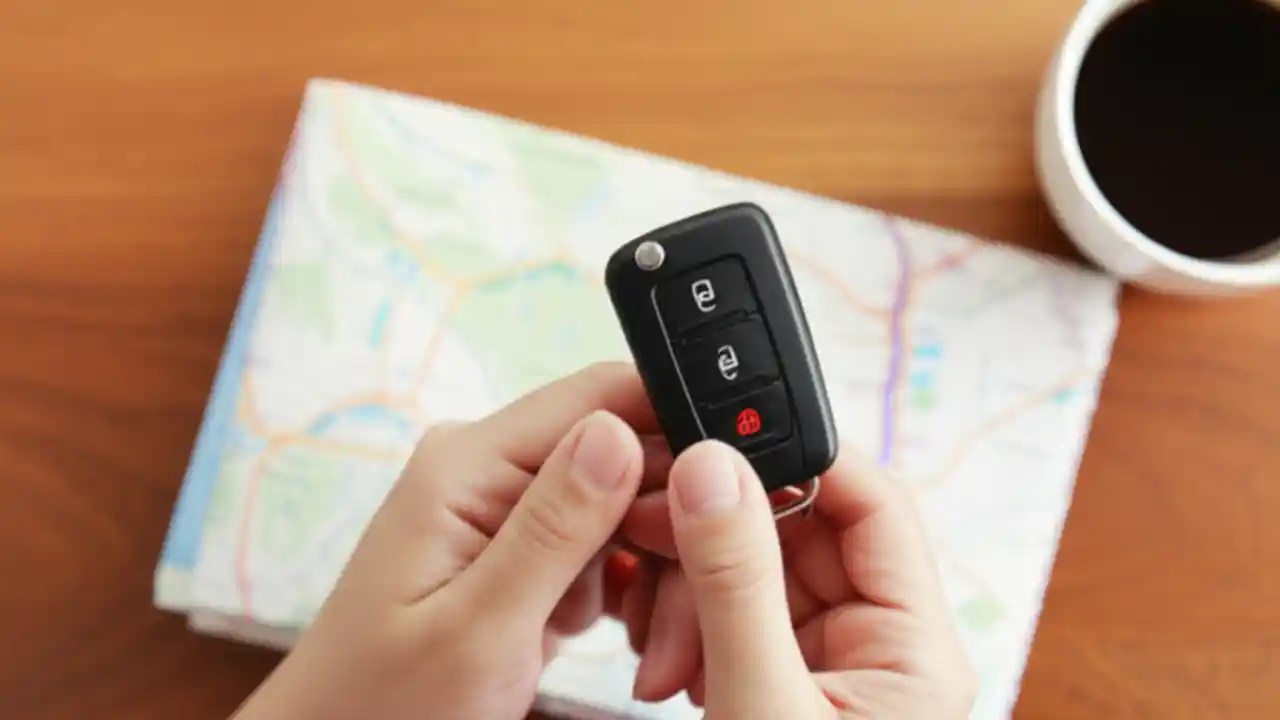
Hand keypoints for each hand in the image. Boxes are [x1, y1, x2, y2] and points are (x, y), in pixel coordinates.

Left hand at [233, 363, 668, 719]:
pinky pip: (604, 543)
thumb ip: (551, 527)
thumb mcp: (478, 628)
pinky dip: (626, 588)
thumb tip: (620, 430)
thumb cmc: (386, 706)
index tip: (723, 501)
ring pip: (627, 504)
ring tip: (646, 646)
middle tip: (674, 616)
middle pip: (626, 452)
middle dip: (668, 524)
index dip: (676, 432)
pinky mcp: (522, 550)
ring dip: (654, 568)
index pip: (600, 395)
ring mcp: (507, 510)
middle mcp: (488, 470)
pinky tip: (615, 634)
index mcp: (468, 464)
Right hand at [620, 441, 976, 718]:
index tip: (717, 443)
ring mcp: (825, 661)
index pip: (873, 504)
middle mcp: (876, 641)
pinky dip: (687, 629)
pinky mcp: (777, 679)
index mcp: (914, 643)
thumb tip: (715, 471)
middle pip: (799, 530)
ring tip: (657, 654)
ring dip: (691, 592)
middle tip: (651, 531)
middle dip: (719, 537)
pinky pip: (730, 617)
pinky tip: (661, 670)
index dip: (801, 459)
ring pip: (752, 570)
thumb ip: (738, 586)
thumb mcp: (764, 707)